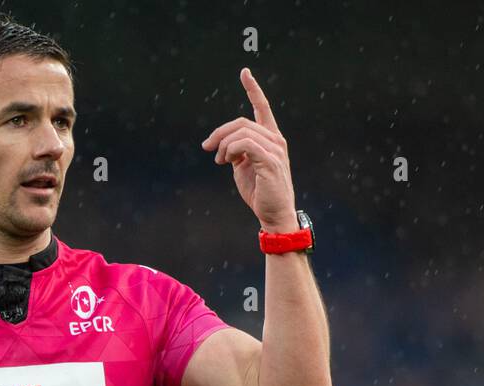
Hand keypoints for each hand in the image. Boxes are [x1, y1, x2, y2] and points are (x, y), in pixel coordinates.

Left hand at [201, 67, 297, 231]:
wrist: (274, 214)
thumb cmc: (260, 192)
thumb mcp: (244, 167)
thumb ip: (237, 151)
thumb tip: (223, 145)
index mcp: (270, 138)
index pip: (262, 108)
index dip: (253, 89)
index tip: (244, 73)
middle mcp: (275, 139)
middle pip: (241, 122)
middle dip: (219, 133)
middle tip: (207, 147)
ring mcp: (275, 149)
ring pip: (241, 132)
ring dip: (223, 145)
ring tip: (219, 160)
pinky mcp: (270, 160)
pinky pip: (244, 144)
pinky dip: (230, 150)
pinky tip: (226, 162)